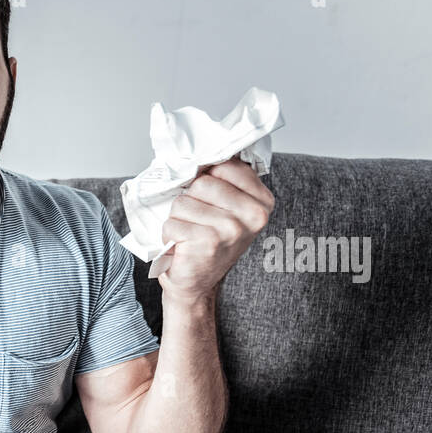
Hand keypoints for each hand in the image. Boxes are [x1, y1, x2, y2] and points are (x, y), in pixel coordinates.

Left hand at [157, 157, 274, 303]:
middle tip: (197, 223)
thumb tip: (204, 148)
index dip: (206, 179)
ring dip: (178, 219)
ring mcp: (232, 229)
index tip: (208, 200)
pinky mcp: (208, 242)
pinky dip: (169, 235)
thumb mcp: (225, 207)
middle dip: (189, 201)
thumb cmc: (206, 242)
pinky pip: (172, 223)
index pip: (225, 165)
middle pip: (202, 182)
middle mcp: (255, 214)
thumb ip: (224, 180)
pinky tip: (182, 247)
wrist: (195, 284)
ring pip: (183, 202)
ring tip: (189, 235)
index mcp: (263, 200)